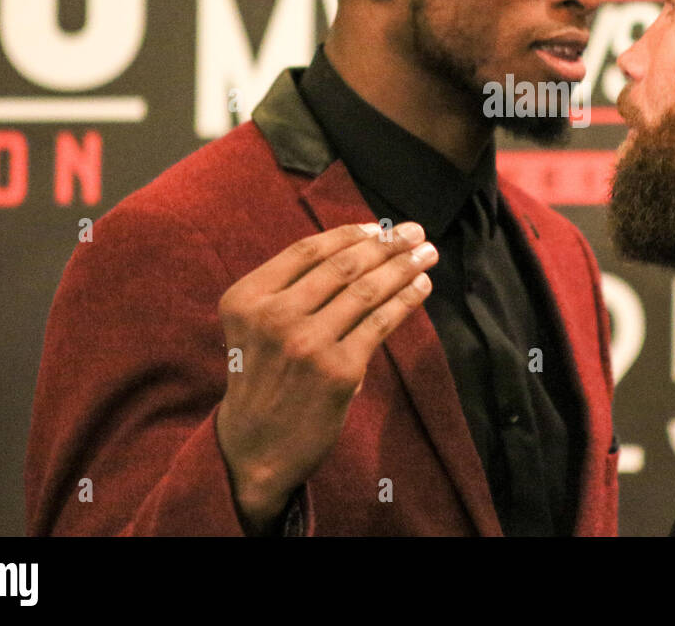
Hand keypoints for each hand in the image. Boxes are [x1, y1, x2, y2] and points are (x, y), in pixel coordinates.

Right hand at [214, 220, 437, 532]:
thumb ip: (293, 290)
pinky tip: (420, 287)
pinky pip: (381, 323)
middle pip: (342, 266)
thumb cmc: (265, 379)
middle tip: (415, 232)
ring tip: (426, 254)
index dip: (350, 233)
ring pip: (366, 290)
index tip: (380, 226)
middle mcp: (274, 316)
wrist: (256, 449)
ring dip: (403, 267)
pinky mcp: (338, 371)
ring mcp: (307, 343)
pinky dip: (406, 300)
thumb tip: (361, 248)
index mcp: (248, 297)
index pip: (307, 250)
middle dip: (387, 244)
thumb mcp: (257, 327)